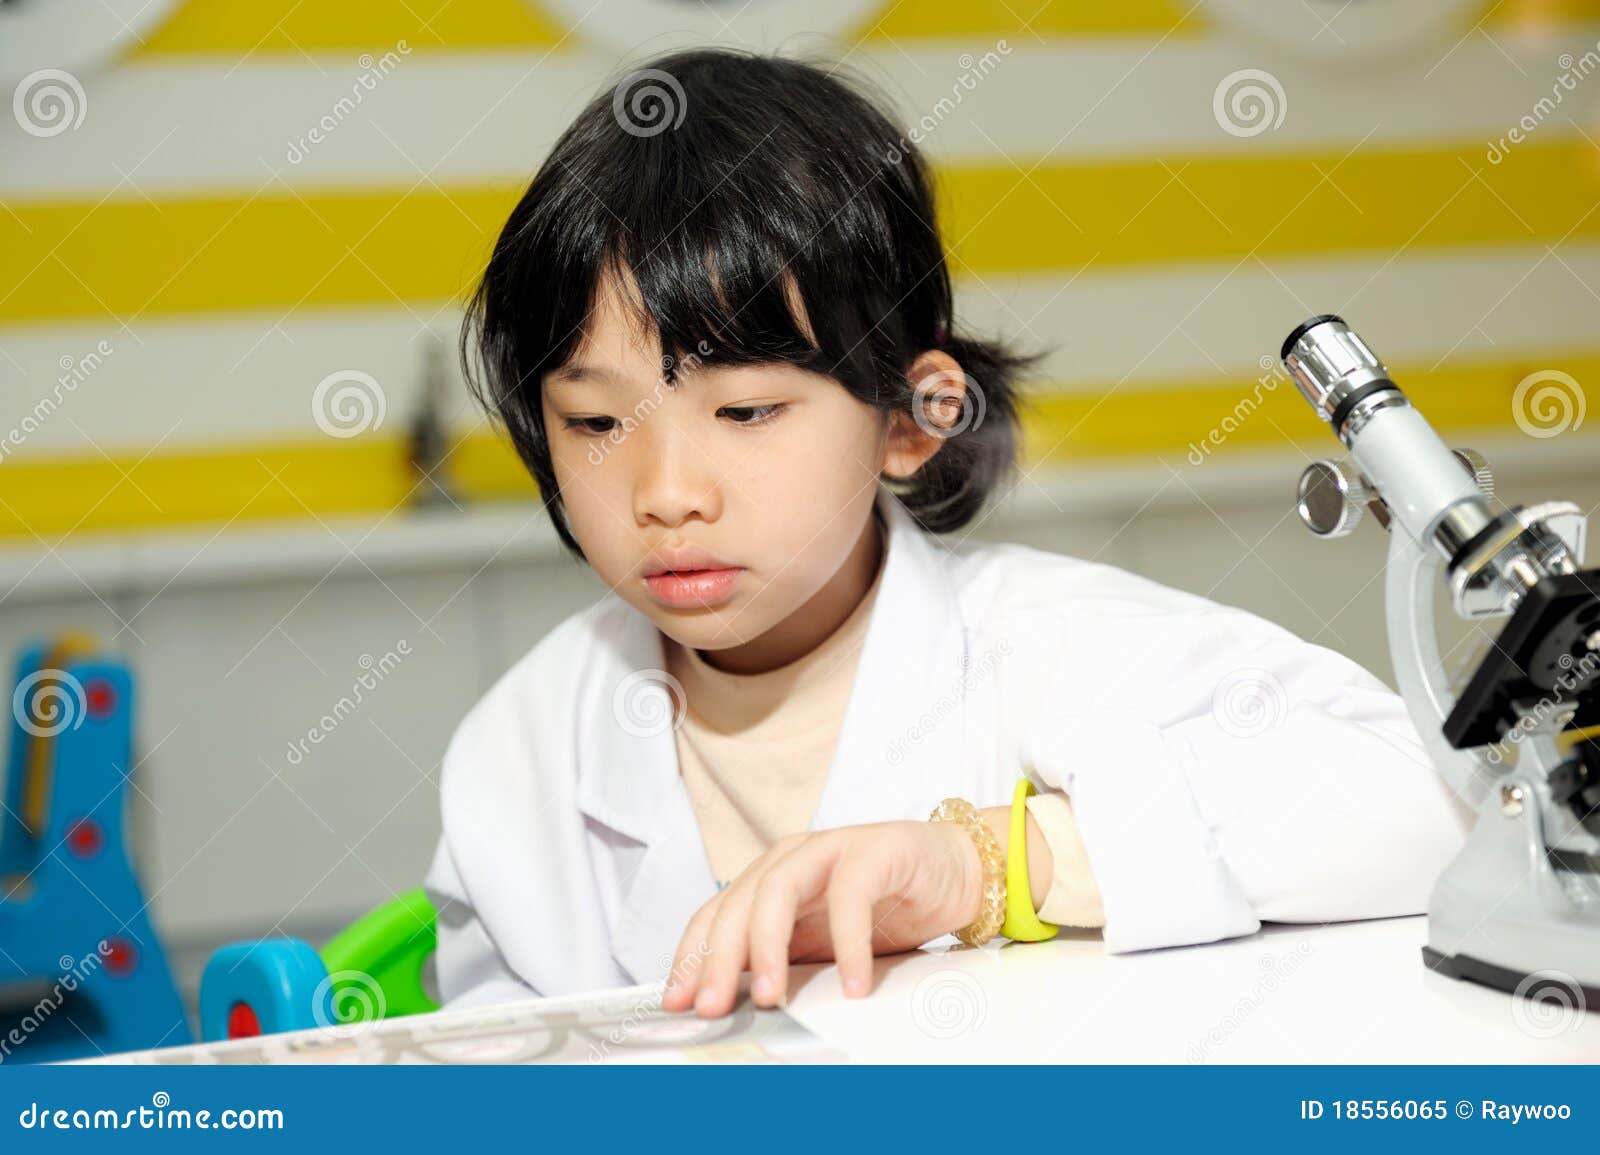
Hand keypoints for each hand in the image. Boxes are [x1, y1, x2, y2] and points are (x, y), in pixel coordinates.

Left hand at [660, 816, 995, 1018]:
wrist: (956, 873)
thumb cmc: (885, 908)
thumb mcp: (822, 944)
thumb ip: (783, 961)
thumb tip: (733, 1006)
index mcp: (770, 879)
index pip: (715, 916)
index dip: (692, 957)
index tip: (677, 1002)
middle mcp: (791, 859)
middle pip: (738, 905)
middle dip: (718, 959)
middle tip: (712, 1007)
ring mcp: (830, 849)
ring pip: (778, 892)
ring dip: (769, 948)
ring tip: (771, 997)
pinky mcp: (875, 851)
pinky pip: (852, 896)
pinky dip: (849, 944)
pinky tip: (852, 984)